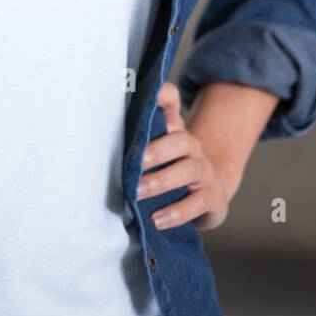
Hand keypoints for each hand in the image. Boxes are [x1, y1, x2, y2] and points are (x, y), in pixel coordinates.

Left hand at [135, 81, 236, 232]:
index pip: (171, 101)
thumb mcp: (157, 151)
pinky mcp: (212, 196)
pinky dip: (177, 212)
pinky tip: (158, 220)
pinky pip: (198, 202)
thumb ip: (137, 140)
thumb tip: (103, 134)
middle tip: (136, 163)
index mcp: (175, 129)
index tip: (149, 95)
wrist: (212, 192)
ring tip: (139, 193)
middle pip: (180, 140)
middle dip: (157, 151)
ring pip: (188, 170)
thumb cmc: (173, 168)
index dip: (163, 95)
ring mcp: (204, 170)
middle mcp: (192, 146)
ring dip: (162, 181)